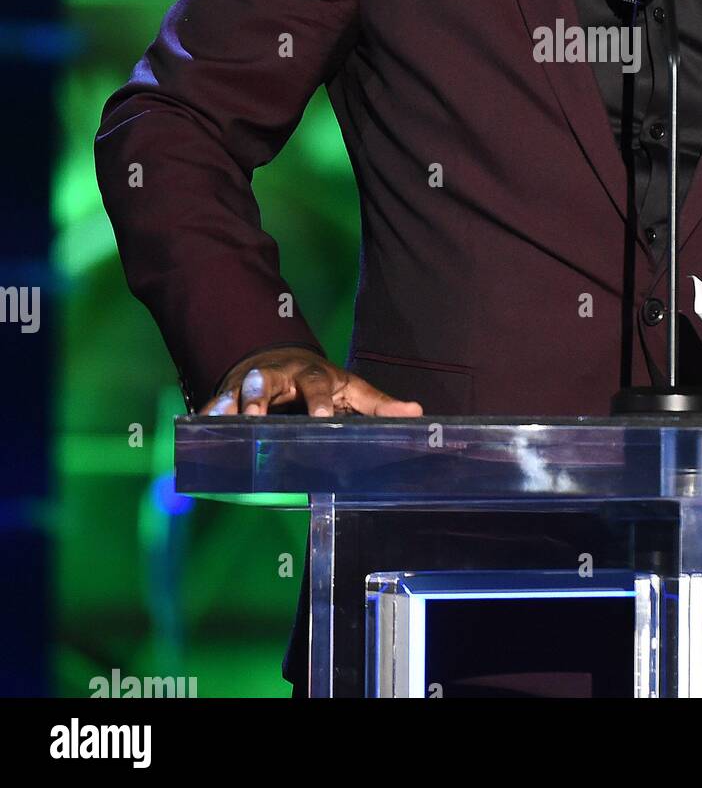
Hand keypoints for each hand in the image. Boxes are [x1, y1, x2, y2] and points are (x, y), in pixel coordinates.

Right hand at [198, 346, 422, 418]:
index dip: (317, 401)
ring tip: (222, 421)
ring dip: (230, 404)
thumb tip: (417, 412)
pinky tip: (197, 427)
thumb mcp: (353, 391)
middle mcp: (279, 376)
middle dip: (260, 397)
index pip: (316, 384)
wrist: (284, 362)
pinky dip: (206, 415)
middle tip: (256, 417)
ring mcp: (251, 384)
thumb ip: (380, 405)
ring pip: (237, 389)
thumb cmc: (323, 384)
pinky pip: (214, 404)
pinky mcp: (229, 397)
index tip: (319, 419)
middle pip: (267, 379)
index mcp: (312, 374)